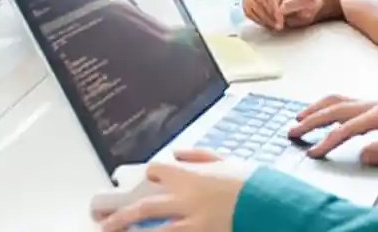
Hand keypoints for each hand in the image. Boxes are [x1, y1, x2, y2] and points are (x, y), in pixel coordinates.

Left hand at [96, 150, 251, 231]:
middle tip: (104, 221)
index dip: (148, 175)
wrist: (273, 204)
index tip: (144, 181)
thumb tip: (178, 153)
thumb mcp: (227, 161)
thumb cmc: (252, 183)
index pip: (157, 170)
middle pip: (143, 205)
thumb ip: (199, 156)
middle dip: (120, 214)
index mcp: (190, 175)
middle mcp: (185, 198)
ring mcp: (192, 221)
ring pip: (153, 230)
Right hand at [243, 0, 320, 30]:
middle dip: (268, 14)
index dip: (273, 4)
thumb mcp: (309, 1)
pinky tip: (268, 24)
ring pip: (249, 2)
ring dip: (261, 17)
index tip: (280, 19)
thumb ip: (297, 2)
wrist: (305, 9)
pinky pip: (247, 9)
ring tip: (274, 25)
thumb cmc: (308, 3)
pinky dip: (255, 18)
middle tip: (279, 26)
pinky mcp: (254, 3)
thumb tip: (281, 8)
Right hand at [287, 95, 377, 164]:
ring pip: (337, 100)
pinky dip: (327, 105)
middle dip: (312, 121)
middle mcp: (375, 104)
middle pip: (335, 109)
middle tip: (292, 133)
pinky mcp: (375, 104)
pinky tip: (320, 112)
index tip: (314, 153)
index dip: (329, 141)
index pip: (348, 128)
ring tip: (299, 120)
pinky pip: (344, 100)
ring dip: (316, 109)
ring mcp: (374, 102)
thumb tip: (361, 154)